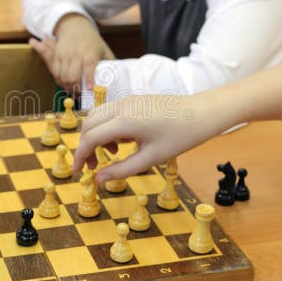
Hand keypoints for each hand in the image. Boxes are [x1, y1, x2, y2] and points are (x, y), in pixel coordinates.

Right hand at [29, 14, 114, 93]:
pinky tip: (65, 83)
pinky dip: (59, 80)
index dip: (89, 77)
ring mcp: (65, 54)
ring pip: (62, 76)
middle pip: (72, 76)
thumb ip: (110, 64)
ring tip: (72, 90)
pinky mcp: (57, 55)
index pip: (89, 65)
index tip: (90, 88)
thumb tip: (116, 79)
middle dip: (75, 88)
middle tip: (79, 94)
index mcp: (91, 52)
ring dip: (66, 86)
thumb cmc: (92, 42)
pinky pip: (55, 72)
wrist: (75, 27)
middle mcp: (77, 53)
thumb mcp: (104, 50)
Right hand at [72, 94, 223, 182]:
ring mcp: (126, 101)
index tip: (79, 172)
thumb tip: (99, 180)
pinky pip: (109, 112)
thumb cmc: (180, 136)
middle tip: (93, 166)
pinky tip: (122, 141)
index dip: (81, 156)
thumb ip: (122, 169)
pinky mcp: (133, 100)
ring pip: (97, 116)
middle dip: (85, 146)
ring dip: (95, 135)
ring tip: (111, 154)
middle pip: (88, 124)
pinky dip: (107, 127)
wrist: (202, 113)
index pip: (90, 138)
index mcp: (124, 121)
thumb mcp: (151, 159)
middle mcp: (121, 107)